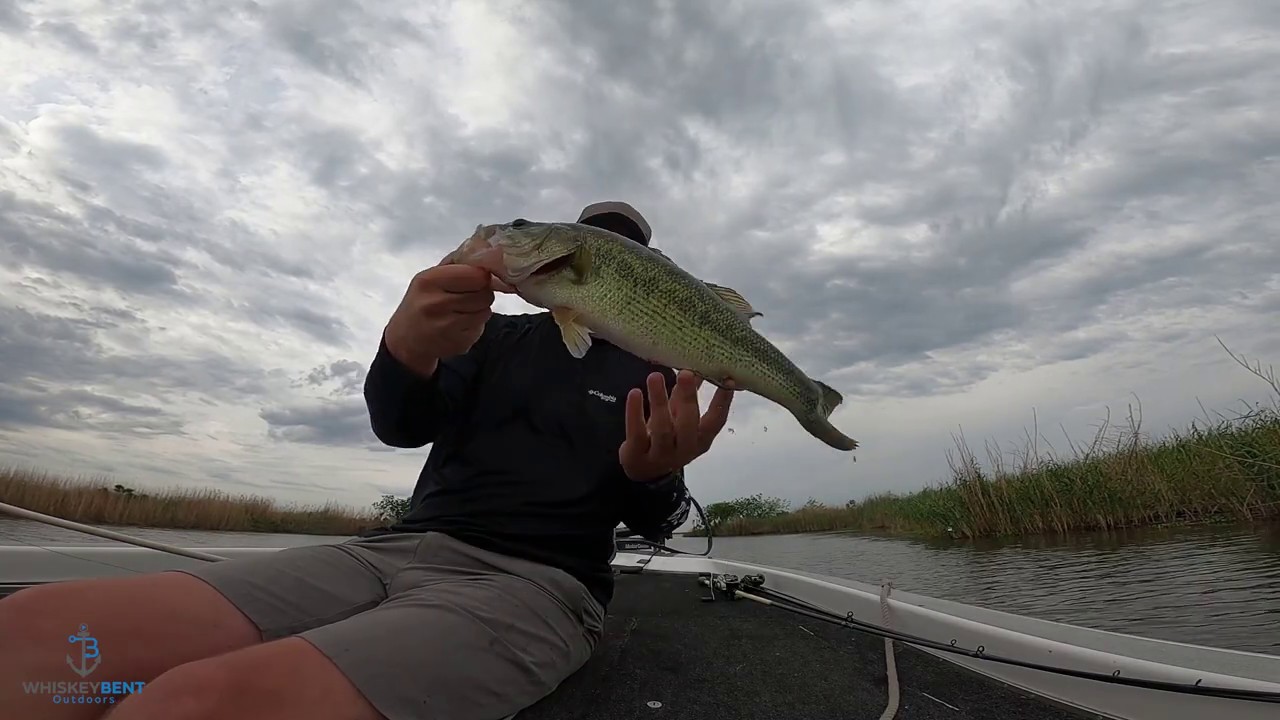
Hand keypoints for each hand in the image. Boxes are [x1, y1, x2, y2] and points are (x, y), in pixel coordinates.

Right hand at [383, 261, 513, 377]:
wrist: (405, 341)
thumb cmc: (420, 303)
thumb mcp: (428, 278)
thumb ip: (455, 264)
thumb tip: (483, 251)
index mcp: (429, 281)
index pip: (475, 274)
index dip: (481, 276)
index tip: (475, 279)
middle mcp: (436, 303)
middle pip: (484, 293)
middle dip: (482, 293)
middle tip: (468, 296)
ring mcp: (447, 326)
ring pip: (486, 310)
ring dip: (480, 309)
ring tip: (462, 310)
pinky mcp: (457, 343)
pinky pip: (481, 327)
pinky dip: (475, 325)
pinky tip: (459, 325)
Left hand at [619, 370, 735, 481]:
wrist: (642, 470)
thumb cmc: (666, 438)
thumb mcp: (679, 418)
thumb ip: (687, 396)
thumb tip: (698, 366)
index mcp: (700, 439)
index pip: (716, 421)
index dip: (723, 402)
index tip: (728, 380)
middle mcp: (684, 449)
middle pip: (689, 424)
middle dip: (688, 398)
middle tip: (686, 373)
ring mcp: (660, 454)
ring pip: (663, 429)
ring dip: (660, 401)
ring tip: (655, 376)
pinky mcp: (637, 454)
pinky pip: (637, 432)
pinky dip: (635, 413)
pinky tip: (635, 393)